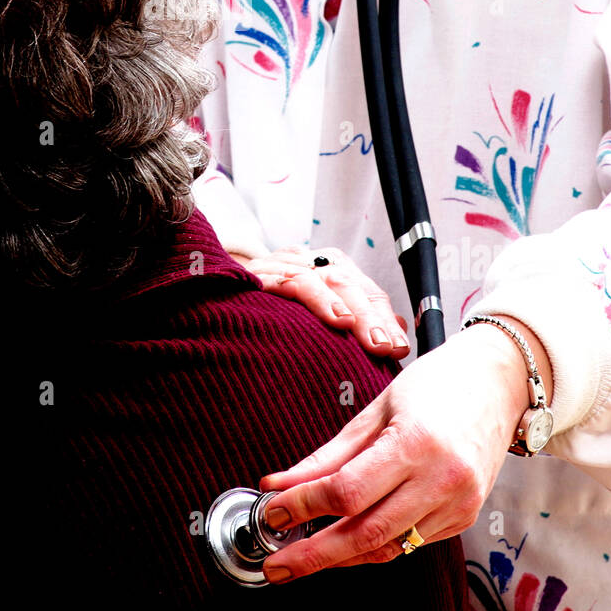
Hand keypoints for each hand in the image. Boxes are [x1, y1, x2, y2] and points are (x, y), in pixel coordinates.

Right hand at [229, 245, 409, 356]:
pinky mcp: (260, 274)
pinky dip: (318, 299)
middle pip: (350, 283)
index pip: (364, 288)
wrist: (209, 294)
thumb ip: (355, 320)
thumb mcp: (314, 316)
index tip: (400, 348)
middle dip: (373, 317)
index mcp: (325, 267)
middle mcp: (307, 260)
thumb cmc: (267, 315)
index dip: (384, 317)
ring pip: (328, 280)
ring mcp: (283, 264)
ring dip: (353, 311)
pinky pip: (293, 280)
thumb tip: (398, 331)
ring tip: (370, 340)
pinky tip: (335, 319)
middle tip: (389, 349)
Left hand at [255, 322, 533, 582]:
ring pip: (388, 548)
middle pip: (366, 533)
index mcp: (416, 443)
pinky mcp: (465, 517)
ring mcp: (458, 504)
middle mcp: (442, 479)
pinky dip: (375, 546)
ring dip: (341, 557)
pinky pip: (410, 543)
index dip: (303, 507)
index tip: (272, 512)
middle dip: (314, 554)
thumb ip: (328, 455)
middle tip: (277, 564)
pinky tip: (348, 542)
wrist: (498, 383)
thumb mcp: (375, 410)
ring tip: (303, 556)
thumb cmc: (435, 385)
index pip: (348, 491)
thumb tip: (280, 484)